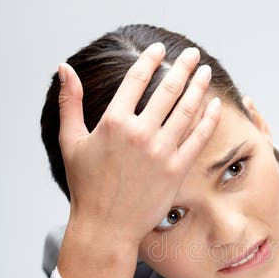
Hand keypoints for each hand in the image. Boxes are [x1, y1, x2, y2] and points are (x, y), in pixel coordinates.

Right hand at [57, 43, 220, 277]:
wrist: (105, 227)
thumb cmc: (85, 186)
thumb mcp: (71, 141)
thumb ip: (69, 102)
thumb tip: (64, 68)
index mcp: (113, 123)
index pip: (136, 80)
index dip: (150, 60)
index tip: (160, 49)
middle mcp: (139, 134)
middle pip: (167, 90)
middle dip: (182, 67)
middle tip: (192, 54)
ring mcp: (160, 152)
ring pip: (186, 111)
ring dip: (198, 87)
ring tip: (204, 72)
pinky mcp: (176, 171)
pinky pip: (197, 138)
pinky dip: (207, 119)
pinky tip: (213, 104)